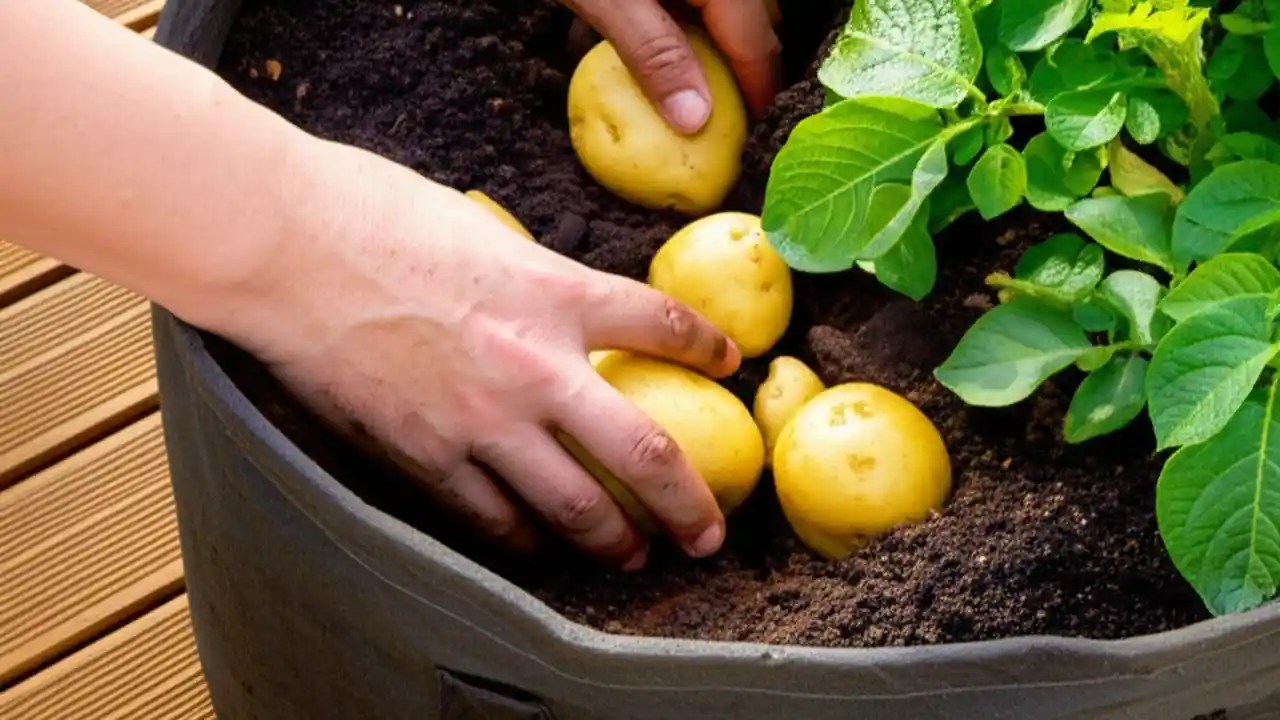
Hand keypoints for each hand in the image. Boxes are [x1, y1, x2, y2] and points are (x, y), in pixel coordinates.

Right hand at [231, 140, 739, 569]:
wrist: (283, 243)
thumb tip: (550, 296)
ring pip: (572, 504)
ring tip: (632, 557)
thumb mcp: (481, 228)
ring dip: (612, 540)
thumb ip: (528, 275)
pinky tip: (536, 546)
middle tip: (710, 533)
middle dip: (687, 503)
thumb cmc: (371, 211)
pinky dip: (521, 537)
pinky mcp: (424, 451)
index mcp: (554, 291)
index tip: (732, 362)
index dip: (707, 346)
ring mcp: (481, 417)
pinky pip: (489, 514)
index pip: (660, 322)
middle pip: (641, 451)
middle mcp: (535, 364)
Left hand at [563, 0, 781, 132]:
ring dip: (721, 39)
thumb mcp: (607, 1)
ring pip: (735, 2)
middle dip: (746, 67)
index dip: (759, 94)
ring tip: (693, 81)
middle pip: (757, 19)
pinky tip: (665, 33)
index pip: (758, 45)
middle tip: (723, 114)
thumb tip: (697, 120)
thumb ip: (655, 57)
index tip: (753, 135)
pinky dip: (695, 15)